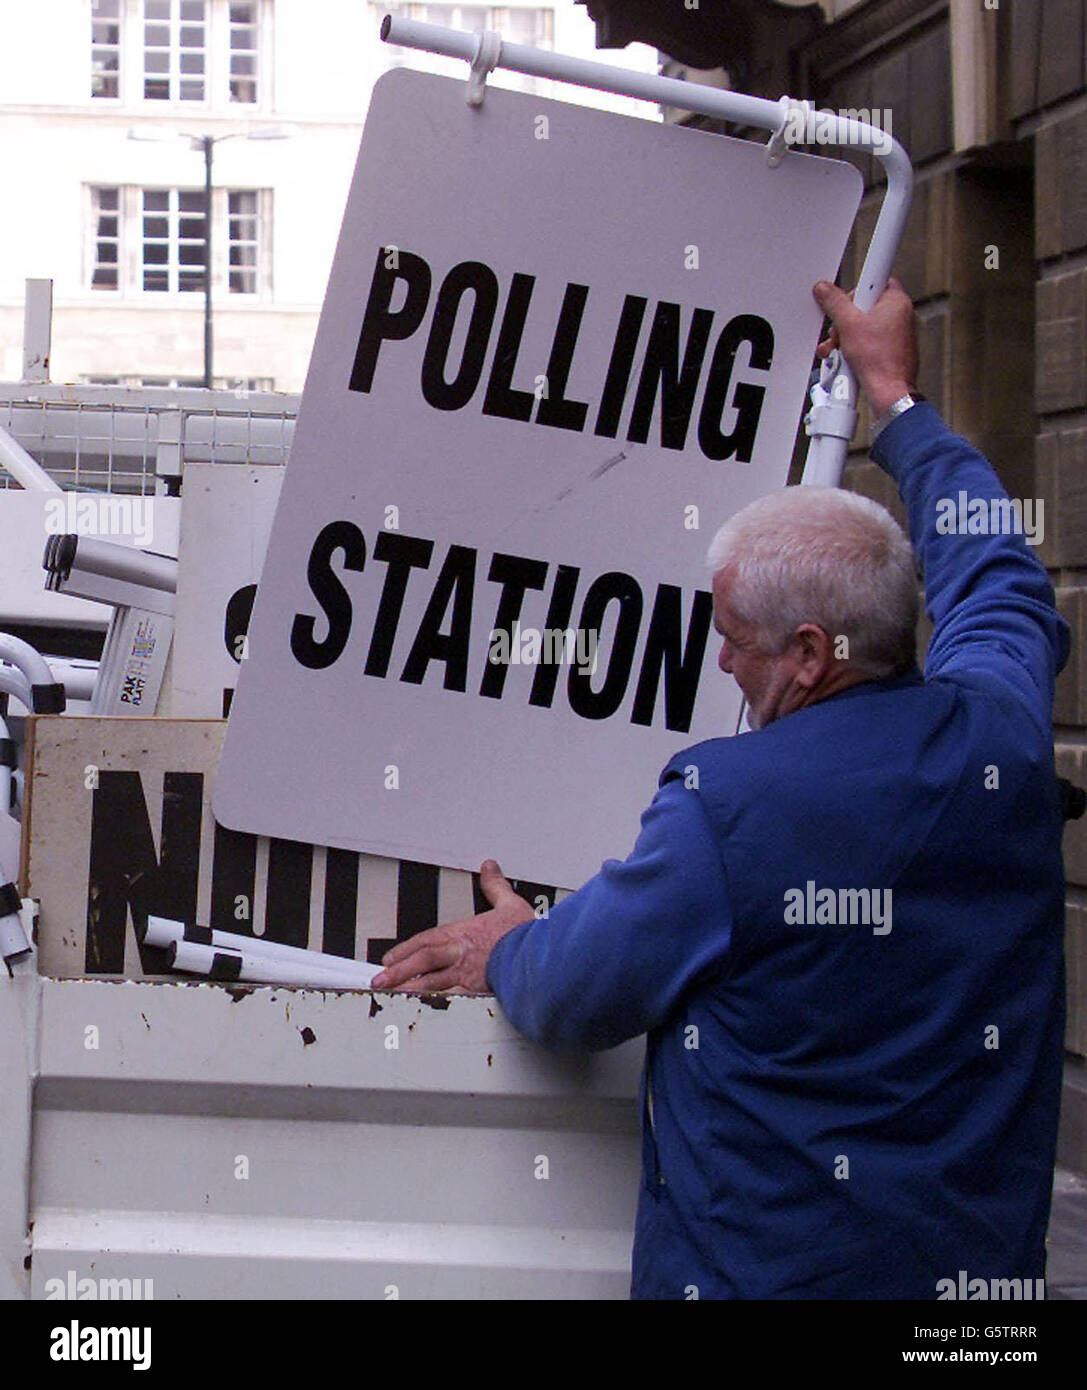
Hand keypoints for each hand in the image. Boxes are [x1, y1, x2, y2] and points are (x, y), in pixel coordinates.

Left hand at [371, 859, 535, 993]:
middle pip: (421, 960)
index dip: (407, 949)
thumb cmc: (526, 935)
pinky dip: (432, 1005)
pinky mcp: (474, 992)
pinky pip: (447, 1000)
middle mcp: (459, 953)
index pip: (427, 940)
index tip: (392, 957)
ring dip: (408, 988)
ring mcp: (465, 975)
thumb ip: (495, 886)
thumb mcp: (510, 904)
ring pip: (429, 982)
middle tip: (379, 978)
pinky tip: (421, 1011)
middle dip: (398, 969)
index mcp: (464, 933)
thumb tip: (490, 867)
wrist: (539, 957)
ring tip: (391, 995)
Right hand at [813, 277, 918, 416]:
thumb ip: (835, 303)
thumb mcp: (848, 325)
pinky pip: (868, 340)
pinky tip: (846, 357)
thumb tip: (825, 289)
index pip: (874, 280)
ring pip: (864, 325)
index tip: (845, 297)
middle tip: (839, 331)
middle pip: (864, 305)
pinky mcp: (891, 348)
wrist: (889, 391)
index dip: (855, 291)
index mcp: (896, 300)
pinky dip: (855, 347)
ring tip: (839, 348)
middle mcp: (900, 314)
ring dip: (846, 336)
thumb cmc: (879, 361)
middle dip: (845, 320)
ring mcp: (897, 332)